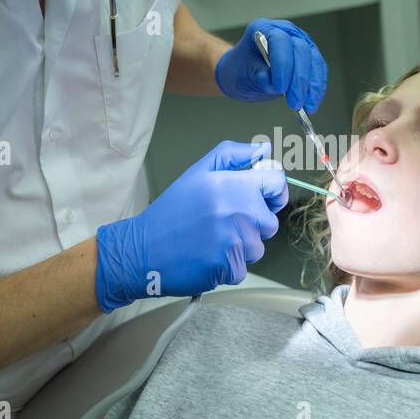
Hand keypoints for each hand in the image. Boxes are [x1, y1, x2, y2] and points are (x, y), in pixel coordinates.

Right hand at [95, 141, 288, 310]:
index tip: (262, 197)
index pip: (277, 183)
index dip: (273, 191)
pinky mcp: (229, 267)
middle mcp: (236, 210)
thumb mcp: (197, 173)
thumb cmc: (170, 213)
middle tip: (222, 222)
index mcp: (231, 183)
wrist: (142, 251)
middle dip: (252, 224)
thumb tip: (263, 150)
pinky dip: (228, 266)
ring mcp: (234, 240)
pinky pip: (243, 268)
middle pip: (270, 221)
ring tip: (211, 240)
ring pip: (257, 247)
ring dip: (240, 247)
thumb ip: (233, 155)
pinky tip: (207, 256)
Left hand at [214, 18, 327, 112]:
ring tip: (306, 106)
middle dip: (299, 79)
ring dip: (311, 86)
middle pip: (301, 51)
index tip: (280, 87)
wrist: (245, 73)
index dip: (282, 64)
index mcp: (263, 28)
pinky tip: (312, 102)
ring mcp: (300, 42)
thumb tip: (273, 84)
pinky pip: (318, 71)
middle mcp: (285, 31)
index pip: (279, 41)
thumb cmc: (240, 70)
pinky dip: (316, 88)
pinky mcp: (310, 56)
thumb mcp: (242, 75)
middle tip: (295, 102)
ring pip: (314, 61)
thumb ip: (259, 78)